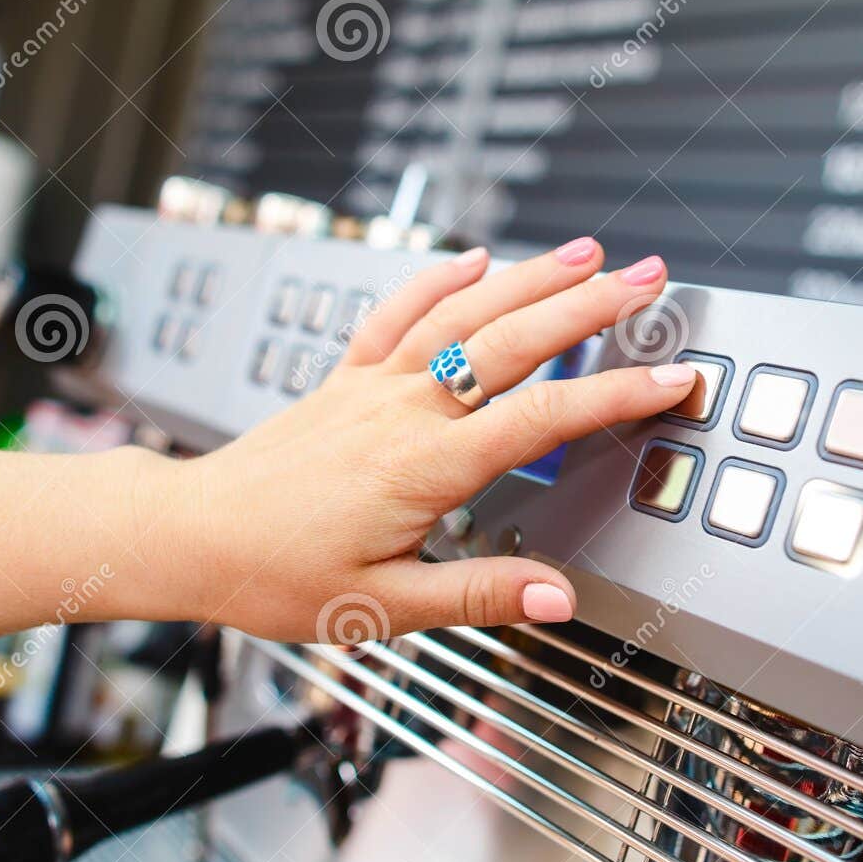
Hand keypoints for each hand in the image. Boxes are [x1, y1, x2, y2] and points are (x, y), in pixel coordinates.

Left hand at [147, 238, 695, 643]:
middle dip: (591, 307)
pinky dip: (438, 279)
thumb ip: (478, 596)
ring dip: (529, 278)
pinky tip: (474, 258)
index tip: (673, 379)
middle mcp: (402, 411)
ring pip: (463, 315)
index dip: (617, 396)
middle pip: (513, 342)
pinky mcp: (344, 380)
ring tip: (587, 252)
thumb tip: (559, 595)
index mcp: (423, 468)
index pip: (543, 418)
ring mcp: (372, 386)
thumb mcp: (382, 609)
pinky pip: (398, 315)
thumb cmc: (274, 576)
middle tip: (651, 278)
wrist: (189, 535)